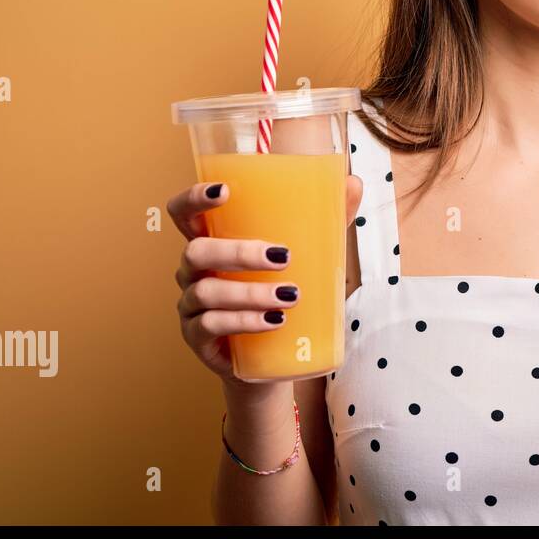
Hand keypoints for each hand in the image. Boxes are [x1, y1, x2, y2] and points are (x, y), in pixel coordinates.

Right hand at [167, 175, 363, 389]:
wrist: (275, 355)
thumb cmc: (284, 292)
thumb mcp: (308, 255)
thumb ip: (329, 219)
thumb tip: (354, 182)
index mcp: (213, 242)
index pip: (184, 214)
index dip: (193, 199)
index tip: (224, 191)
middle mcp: (194, 271)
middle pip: (197, 251)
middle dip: (238, 252)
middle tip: (284, 257)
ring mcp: (191, 305)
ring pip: (206, 291)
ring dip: (250, 293)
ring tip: (290, 296)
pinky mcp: (198, 338)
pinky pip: (211, 326)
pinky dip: (244, 321)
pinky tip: (272, 321)